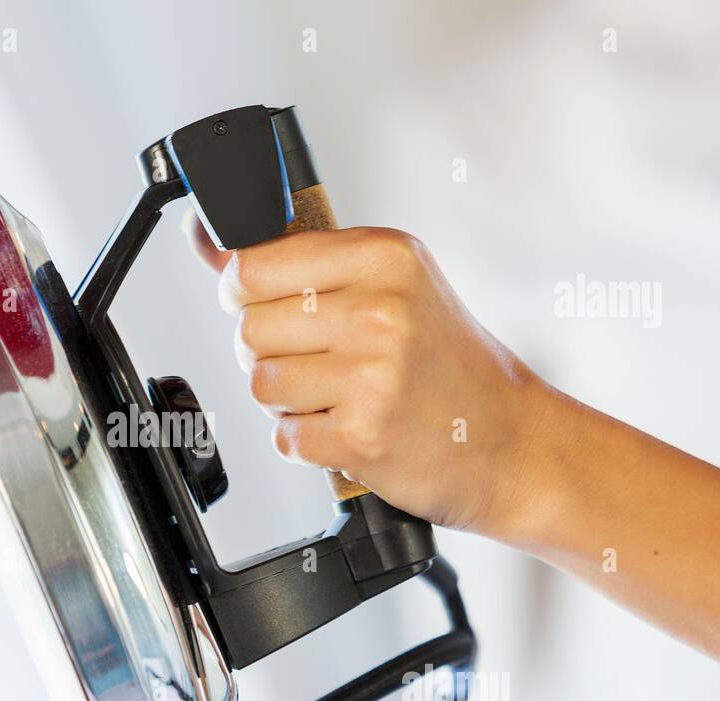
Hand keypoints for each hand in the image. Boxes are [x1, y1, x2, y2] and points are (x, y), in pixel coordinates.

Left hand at [184, 209, 557, 537]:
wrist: (512, 441)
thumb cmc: (449, 364)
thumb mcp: (395, 284)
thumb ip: (303, 262)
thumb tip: (206, 239)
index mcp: (383, 257)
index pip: (252, 265)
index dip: (242, 292)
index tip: (262, 305)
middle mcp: (378, 309)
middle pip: (249, 329)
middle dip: (271, 353)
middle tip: (320, 363)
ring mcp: (371, 375)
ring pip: (261, 385)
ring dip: (289, 401)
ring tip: (339, 396)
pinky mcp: (362, 435)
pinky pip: (284, 437)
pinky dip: (307, 442)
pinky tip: (348, 429)